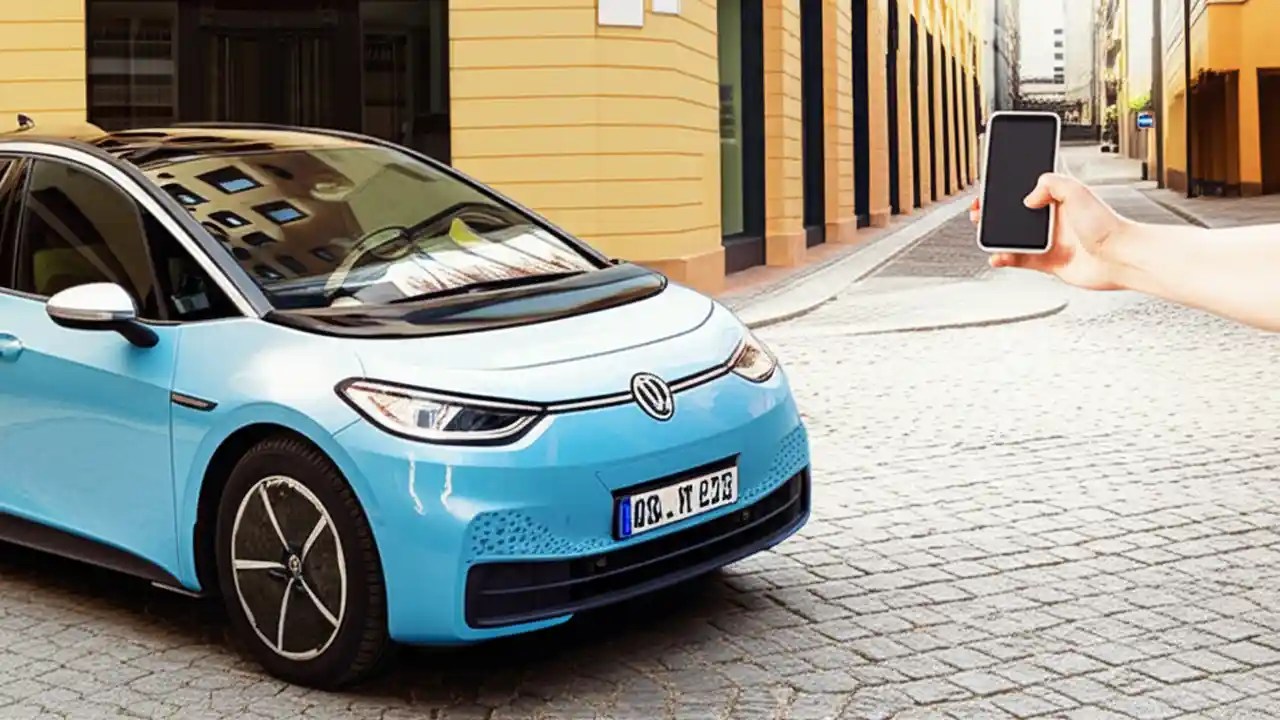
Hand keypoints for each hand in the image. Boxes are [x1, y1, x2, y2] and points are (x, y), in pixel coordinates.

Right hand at [970, 173, 1130, 290]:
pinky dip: (1005, 259)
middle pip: (1015, 214)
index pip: (1027, 189)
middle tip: (980, 211)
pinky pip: (1020, 261)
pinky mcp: (1049, 262)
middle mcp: (1053, 220)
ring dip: (996, 236)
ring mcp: (1050, 241)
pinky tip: (997, 257)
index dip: (1007, 188)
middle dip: (995, 212)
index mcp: (1058, 200)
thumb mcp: (1077, 191)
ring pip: (1014, 238)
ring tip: (984, 234)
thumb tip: (1026, 198)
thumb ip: (1051, 183)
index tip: (990, 187)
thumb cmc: (1107, 225)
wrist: (1120, 257)